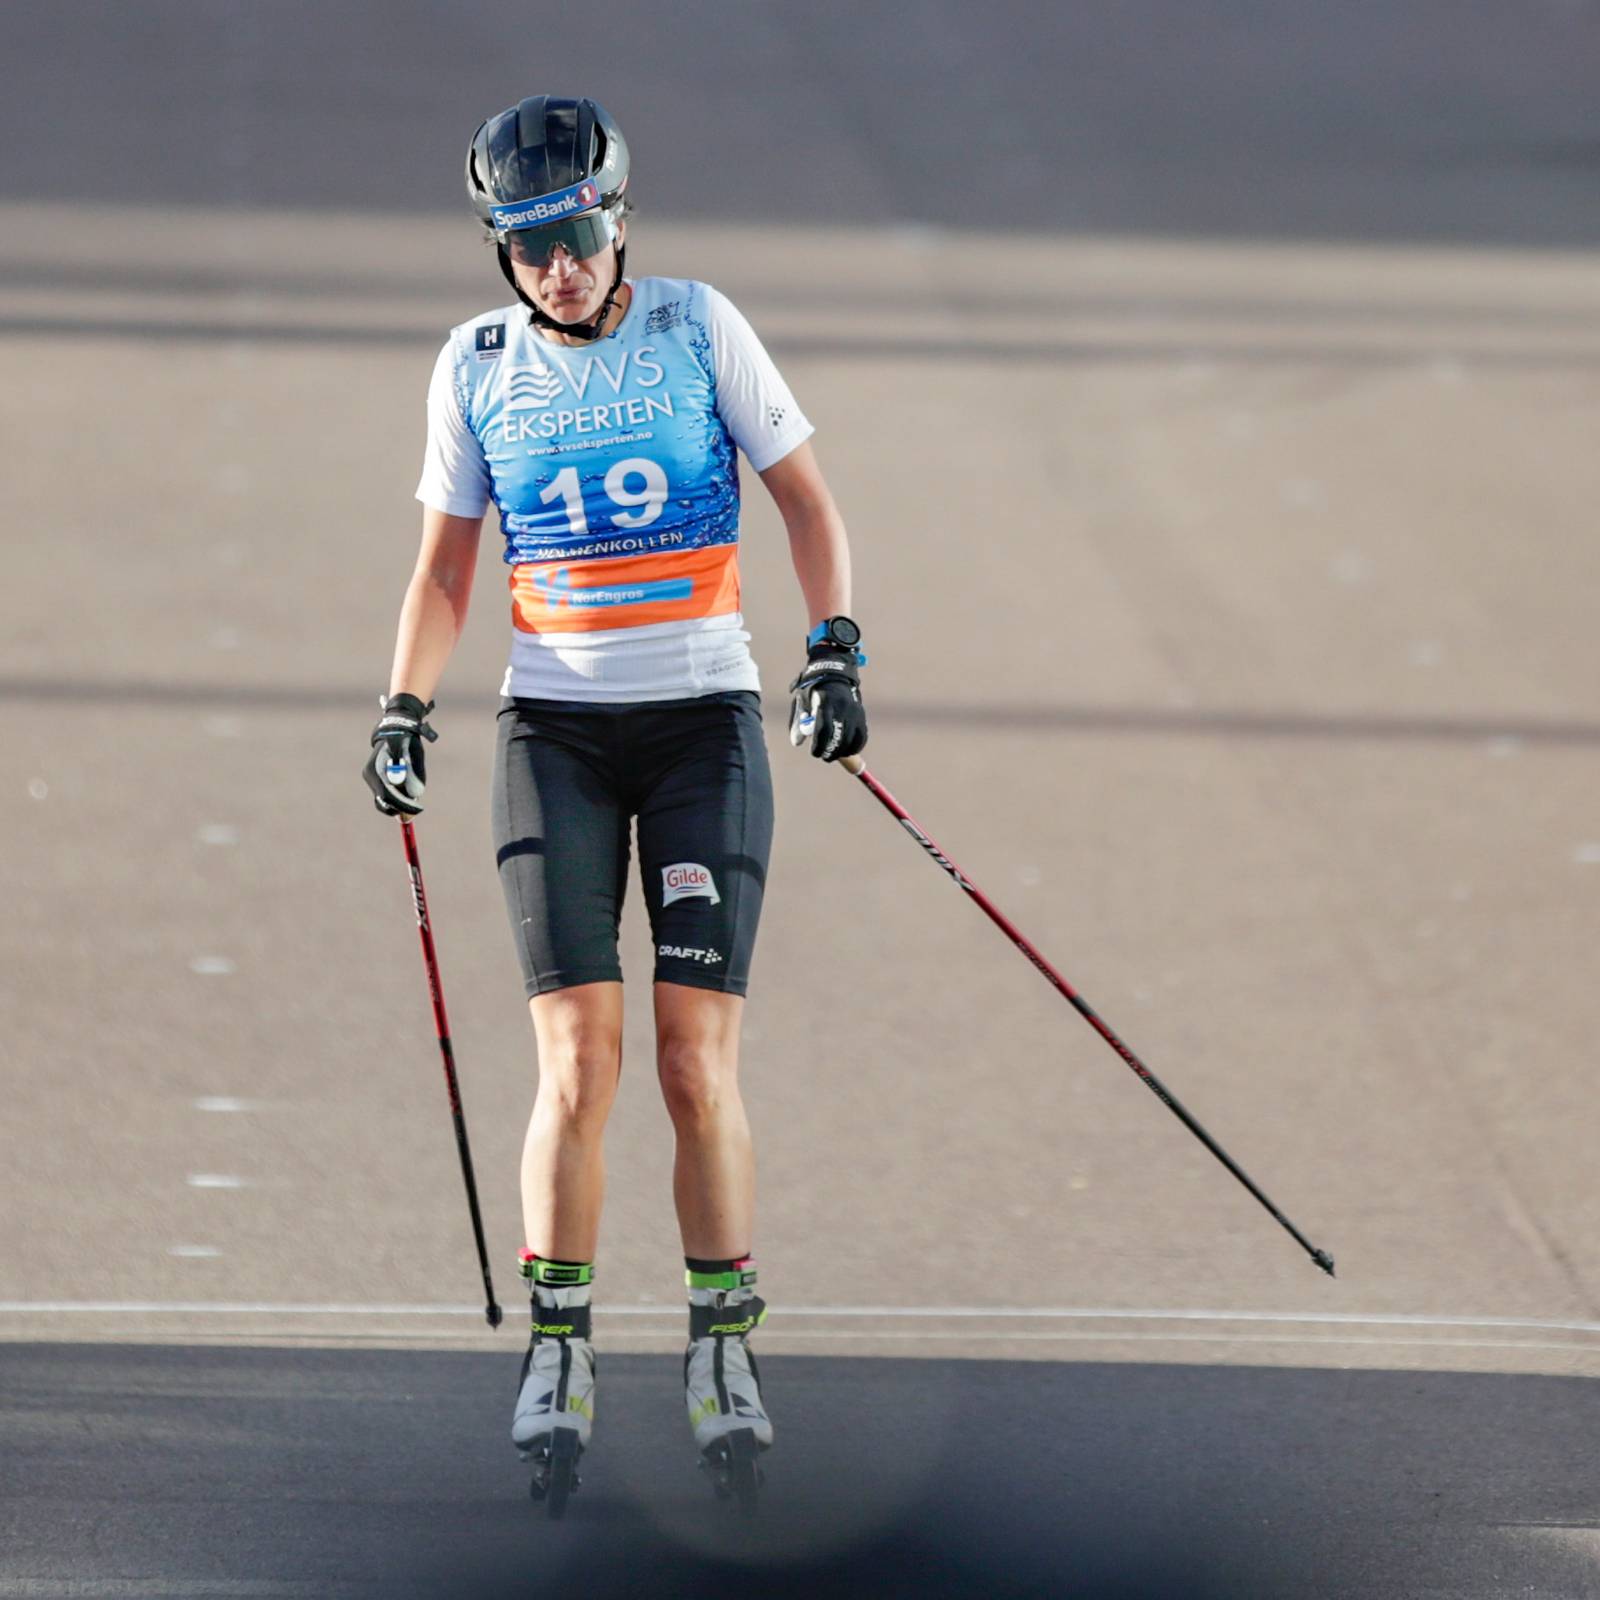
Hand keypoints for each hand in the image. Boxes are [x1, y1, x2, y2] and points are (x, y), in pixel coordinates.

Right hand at [363, 693, 437, 815]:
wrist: (396, 730)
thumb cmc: (405, 740)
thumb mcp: (413, 753)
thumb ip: (414, 772)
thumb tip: (416, 794)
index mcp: (375, 768)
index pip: (386, 794)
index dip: (402, 804)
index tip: (417, 808)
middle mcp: (370, 775)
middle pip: (383, 801)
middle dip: (401, 807)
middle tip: (417, 810)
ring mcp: (372, 779)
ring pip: (385, 801)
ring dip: (400, 804)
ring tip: (415, 798)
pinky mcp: (377, 782)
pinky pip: (387, 796)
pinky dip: (398, 799)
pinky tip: (409, 794)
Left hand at [788, 646, 866, 761]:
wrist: (834, 674)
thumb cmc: (813, 690)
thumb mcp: (801, 702)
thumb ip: (797, 723)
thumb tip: (796, 743)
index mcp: (825, 702)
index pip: (824, 729)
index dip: (819, 745)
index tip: (815, 753)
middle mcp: (842, 707)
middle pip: (839, 737)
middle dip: (831, 751)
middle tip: (824, 756)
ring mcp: (854, 711)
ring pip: (851, 739)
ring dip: (843, 752)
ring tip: (834, 754)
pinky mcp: (861, 715)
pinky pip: (862, 736)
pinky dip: (855, 746)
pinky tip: (848, 750)